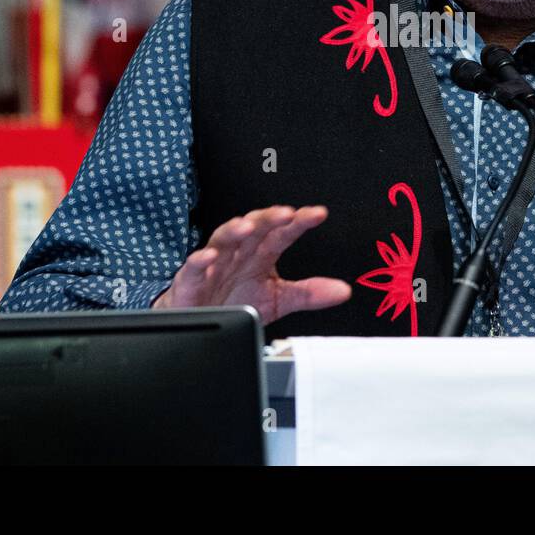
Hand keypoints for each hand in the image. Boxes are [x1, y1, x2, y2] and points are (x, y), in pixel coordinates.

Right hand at [151, 205, 350, 323]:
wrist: (206, 320)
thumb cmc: (238, 299)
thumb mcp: (279, 298)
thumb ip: (309, 293)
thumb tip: (342, 291)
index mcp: (261, 253)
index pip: (283, 232)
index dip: (299, 222)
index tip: (318, 214)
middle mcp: (239, 252)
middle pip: (254, 227)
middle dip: (268, 219)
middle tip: (285, 214)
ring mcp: (216, 264)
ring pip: (223, 239)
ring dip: (234, 231)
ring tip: (247, 227)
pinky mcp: (192, 281)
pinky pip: (194, 268)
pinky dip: (200, 261)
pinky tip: (208, 257)